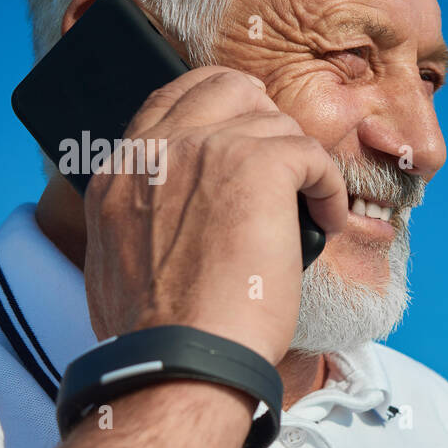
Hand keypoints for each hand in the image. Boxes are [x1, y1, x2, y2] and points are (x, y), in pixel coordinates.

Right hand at [82, 66, 347, 363]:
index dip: (217, 110)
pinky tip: (329, 221)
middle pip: (226, 88)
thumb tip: (166, 220)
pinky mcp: (258, 167)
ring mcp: (207, 150)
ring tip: (309, 207)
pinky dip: (330, 189)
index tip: (245, 139)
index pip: (169, 100)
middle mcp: (158, 148)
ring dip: (299, 163)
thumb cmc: (158, 335)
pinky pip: (313, 155)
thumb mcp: (117, 262)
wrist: (180, 359)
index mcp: (120, 171)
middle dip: (264, 119)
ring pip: (275, 122)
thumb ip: (138, 220)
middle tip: (287, 163)